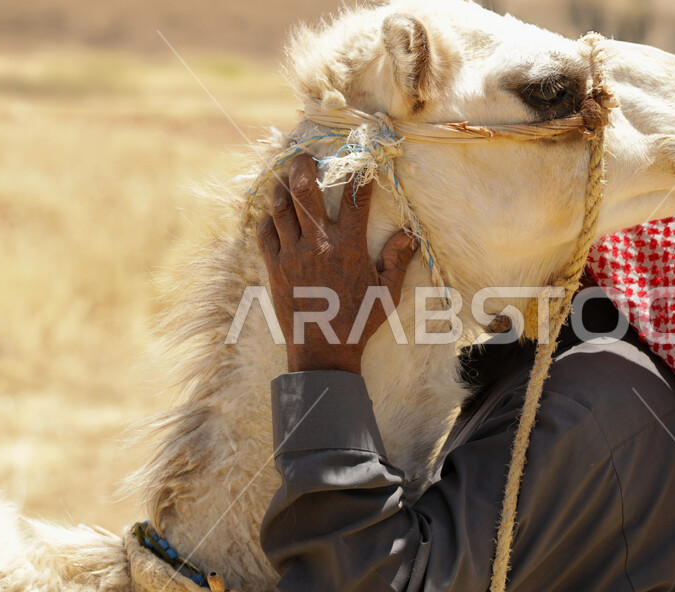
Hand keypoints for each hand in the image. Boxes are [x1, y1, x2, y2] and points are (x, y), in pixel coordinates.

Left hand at [257, 154, 417, 373]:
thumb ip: (397, 261)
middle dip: (303, 168)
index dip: (358, 176)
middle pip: (305, 193)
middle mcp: (318, 246)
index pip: (354, 201)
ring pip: (280, 209)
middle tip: (304, 156)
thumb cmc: (359, 321)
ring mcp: (292, 255)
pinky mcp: (274, 268)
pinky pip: (265, 234)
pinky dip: (268, 220)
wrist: (322, 351)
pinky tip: (273, 215)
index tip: (361, 160)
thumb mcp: (387, 293)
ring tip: (285, 179)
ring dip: (282, 189)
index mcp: (348, 248)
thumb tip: (409, 234)